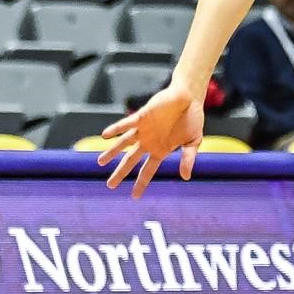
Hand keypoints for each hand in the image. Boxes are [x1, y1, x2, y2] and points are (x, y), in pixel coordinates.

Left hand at [97, 83, 203, 198]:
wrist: (189, 97)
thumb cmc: (192, 118)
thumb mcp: (194, 141)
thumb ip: (188, 158)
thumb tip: (186, 177)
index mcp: (160, 150)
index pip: (148, 170)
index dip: (141, 183)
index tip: (135, 196)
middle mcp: (148, 142)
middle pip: (131, 160)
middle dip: (120, 173)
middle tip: (110, 185)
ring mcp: (143, 129)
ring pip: (124, 143)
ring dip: (112, 152)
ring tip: (100, 162)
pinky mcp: (142, 116)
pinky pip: (126, 124)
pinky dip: (116, 129)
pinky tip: (106, 135)